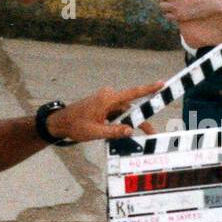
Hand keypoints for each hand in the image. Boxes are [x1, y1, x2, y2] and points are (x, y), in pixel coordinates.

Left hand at [47, 81, 166, 143]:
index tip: (161, 83)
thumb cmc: (75, 125)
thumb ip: (114, 132)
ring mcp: (106, 102)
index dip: (149, 89)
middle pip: (131, 108)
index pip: (132, 93)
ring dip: (131, 124)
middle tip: (152, 133)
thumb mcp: (95, 132)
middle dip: (141, 121)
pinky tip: (123, 133)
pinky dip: (122, 123)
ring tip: (137, 137)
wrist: (60, 122)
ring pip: (125, 113)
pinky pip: (118, 114)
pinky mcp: (104, 107)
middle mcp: (109, 97)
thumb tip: (130, 131)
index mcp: (107, 99)